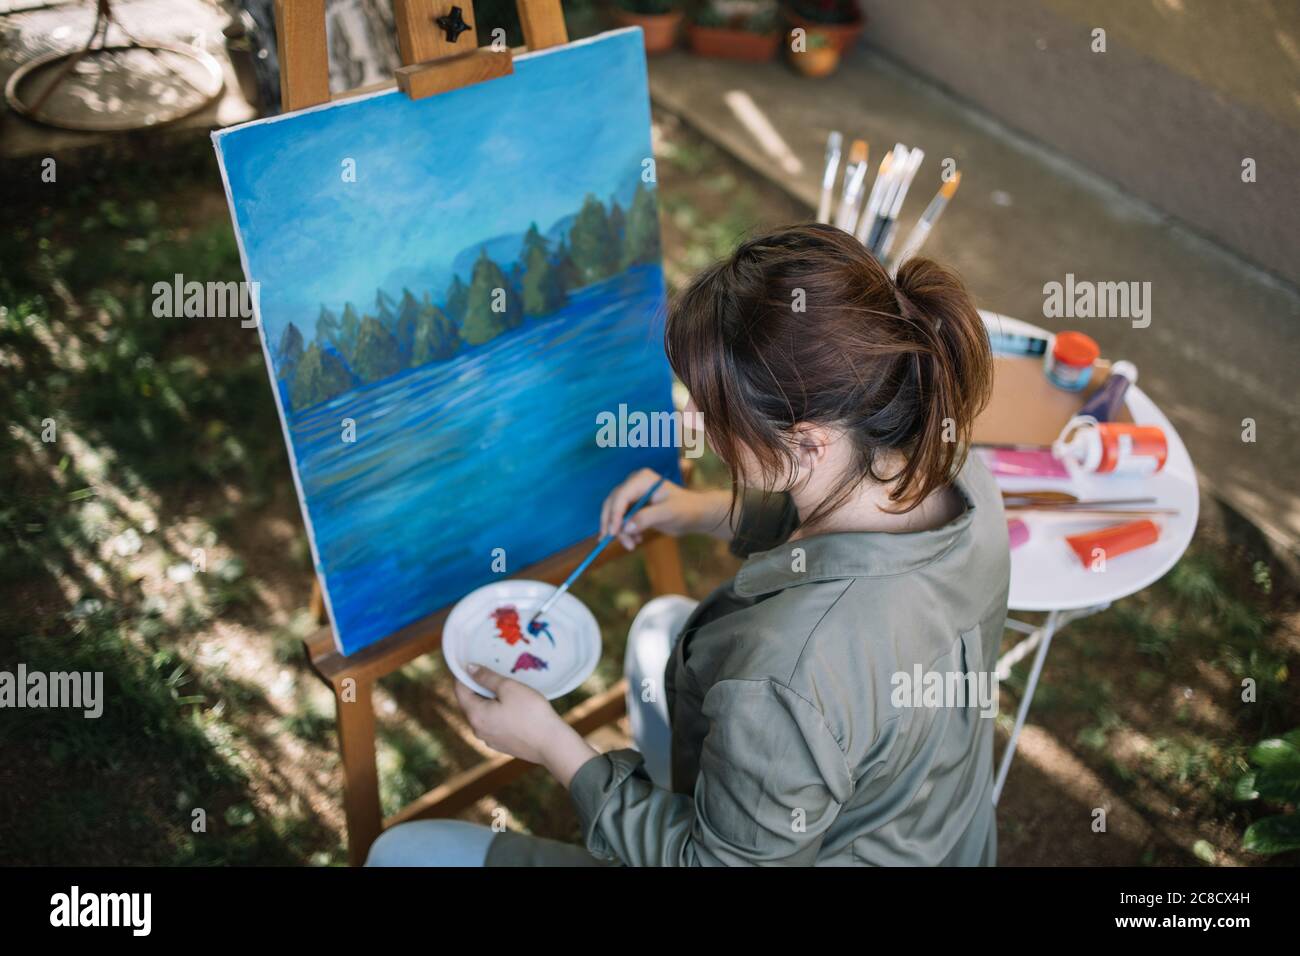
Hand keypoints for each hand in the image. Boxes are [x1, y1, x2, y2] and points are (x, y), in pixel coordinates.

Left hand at [454, 665, 595, 786]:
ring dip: (489, 700)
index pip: (459, 690)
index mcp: (475, 715)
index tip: (471, 661)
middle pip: (470, 702)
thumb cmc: (531, 712)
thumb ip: (487, 677)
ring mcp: (489, 740)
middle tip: (491, 671)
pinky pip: (493, 724)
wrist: (551, 744)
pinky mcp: (502, 745)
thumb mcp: (509, 688)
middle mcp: (477, 730)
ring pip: (483, 713)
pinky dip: (497, 712)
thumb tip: (469, 669)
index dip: (462, 674)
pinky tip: (513, 707)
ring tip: (505, 688)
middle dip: (477, 686)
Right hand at [599, 468, 732, 548]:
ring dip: (620, 531)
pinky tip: (635, 541)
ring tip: (632, 545)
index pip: (621, 496)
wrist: (695, 515)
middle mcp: (634, 484)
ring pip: (614, 514)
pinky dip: (625, 532)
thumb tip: (626, 527)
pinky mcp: (634, 507)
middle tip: (613, 540)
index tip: (613, 533)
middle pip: (612, 503)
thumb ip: (646, 518)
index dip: (614, 514)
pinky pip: (621, 520)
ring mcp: (633, 495)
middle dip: (612, 523)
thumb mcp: (668, 514)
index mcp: (642, 479)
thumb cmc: (686, 510)